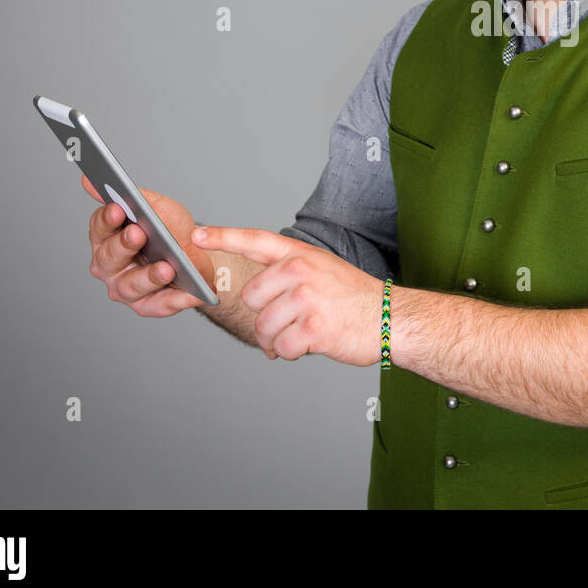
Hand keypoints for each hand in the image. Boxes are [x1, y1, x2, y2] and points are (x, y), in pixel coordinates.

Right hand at [82, 175, 213, 316]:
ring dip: (148, 276)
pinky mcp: (147, 305)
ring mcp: (126, 288)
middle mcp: (109, 266)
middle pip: (109, 258)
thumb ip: (131, 196)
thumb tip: (90, 179)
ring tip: (167, 267)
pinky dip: (176, 300)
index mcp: (107, 239)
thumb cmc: (171, 229)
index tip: (117, 208)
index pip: (99, 228)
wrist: (199, 255)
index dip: (107, 219)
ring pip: (130, 286)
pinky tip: (190, 293)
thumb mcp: (157, 207)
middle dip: (123, 245)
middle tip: (139, 233)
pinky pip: (159, 305)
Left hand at [190, 226, 381, 364]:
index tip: (196, 234)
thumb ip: (287, 274)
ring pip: (263, 327)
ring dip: (276, 340)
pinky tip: (310, 344)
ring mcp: (307, 298)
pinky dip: (290, 353)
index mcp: (301, 255)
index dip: (222, 236)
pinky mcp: (313, 326)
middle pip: (251, 299)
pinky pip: (281, 347)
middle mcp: (301, 271)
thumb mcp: (322, 269)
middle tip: (289, 321)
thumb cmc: (354, 298)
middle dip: (264, 317)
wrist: (390, 318)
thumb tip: (254, 299)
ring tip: (301, 334)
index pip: (255, 240)